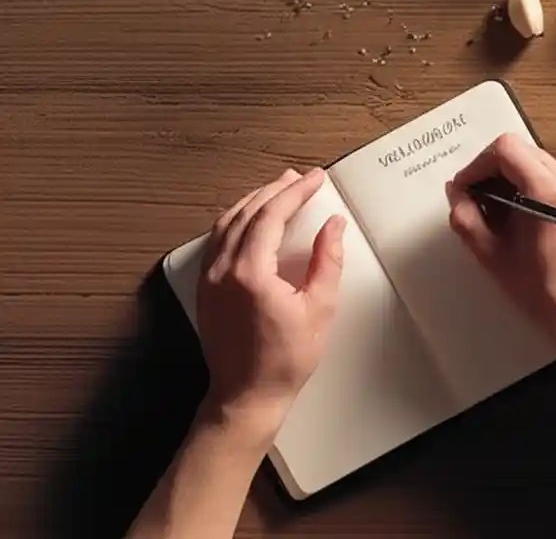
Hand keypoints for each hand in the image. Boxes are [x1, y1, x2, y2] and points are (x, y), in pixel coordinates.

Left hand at [197, 168, 345, 434]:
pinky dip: (236, 221)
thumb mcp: (319, 309)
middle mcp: (222, 269)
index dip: (295, 192)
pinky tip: (250, 219)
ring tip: (277, 189)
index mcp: (250, 273)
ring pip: (226, 224)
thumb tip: (333, 225)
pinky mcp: (204, 289)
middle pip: (246, 213)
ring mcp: (208, 279)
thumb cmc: (286, 359)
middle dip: (274, 190)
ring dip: (253, 202)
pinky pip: (216, 241)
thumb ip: (326, 261)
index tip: (315, 179)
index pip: (271, 215)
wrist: (246, 395)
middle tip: (299, 178)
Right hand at [446, 134, 555, 347]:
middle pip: (520, 149)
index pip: (505, 149)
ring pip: (533, 161)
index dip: (477, 165)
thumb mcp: (492, 255)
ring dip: (506, 176)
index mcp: (548, 190)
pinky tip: (512, 216)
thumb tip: (455, 193)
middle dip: (490, 169)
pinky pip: (547, 177)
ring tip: (491, 210)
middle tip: (473, 199)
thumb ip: (466, 218)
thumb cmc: (542, 289)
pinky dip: (524, 185)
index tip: (464, 190)